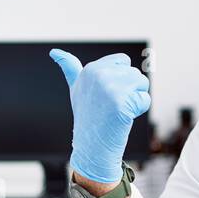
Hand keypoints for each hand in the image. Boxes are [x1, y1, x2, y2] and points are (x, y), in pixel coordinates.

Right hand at [49, 49, 149, 183]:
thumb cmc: (87, 116)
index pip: (124, 61)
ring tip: (117, 111)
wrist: (92, 146)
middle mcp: (99, 74)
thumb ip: (69, 68)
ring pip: (142, 83)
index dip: (120, 79)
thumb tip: (54, 51)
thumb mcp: (76, 89)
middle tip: (111, 106)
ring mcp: (110, 88)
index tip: (106, 94)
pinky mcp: (122, 103)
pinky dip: (138, 110)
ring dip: (135, 99)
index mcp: (90, 69)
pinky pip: (144, 100)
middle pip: (135, 73)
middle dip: (129, 90)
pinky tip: (123, 118)